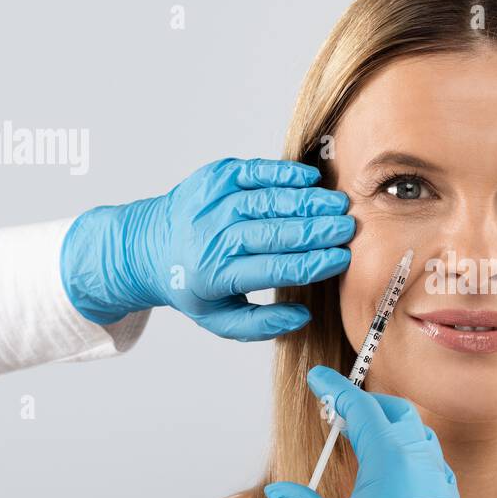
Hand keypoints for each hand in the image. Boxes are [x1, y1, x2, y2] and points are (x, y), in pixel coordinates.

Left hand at [59, 157, 351, 340]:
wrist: (147, 246)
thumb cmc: (192, 285)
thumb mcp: (220, 320)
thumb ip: (261, 325)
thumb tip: (301, 317)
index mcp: (215, 276)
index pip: (274, 270)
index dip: (312, 264)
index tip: (341, 259)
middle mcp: (211, 238)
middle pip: (273, 233)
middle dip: (316, 230)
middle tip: (349, 228)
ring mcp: (210, 204)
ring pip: (266, 201)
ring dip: (306, 202)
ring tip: (338, 204)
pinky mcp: (213, 178)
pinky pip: (252, 172)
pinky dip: (282, 173)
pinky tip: (310, 179)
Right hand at [264, 366, 466, 497]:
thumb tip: (280, 490)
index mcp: (393, 463)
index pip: (364, 410)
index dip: (338, 391)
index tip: (320, 379)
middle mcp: (425, 471)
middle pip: (401, 416)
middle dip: (371, 405)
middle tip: (342, 409)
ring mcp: (443, 493)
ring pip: (424, 443)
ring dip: (395, 432)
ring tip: (366, 440)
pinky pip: (435, 473)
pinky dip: (413, 463)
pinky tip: (393, 480)